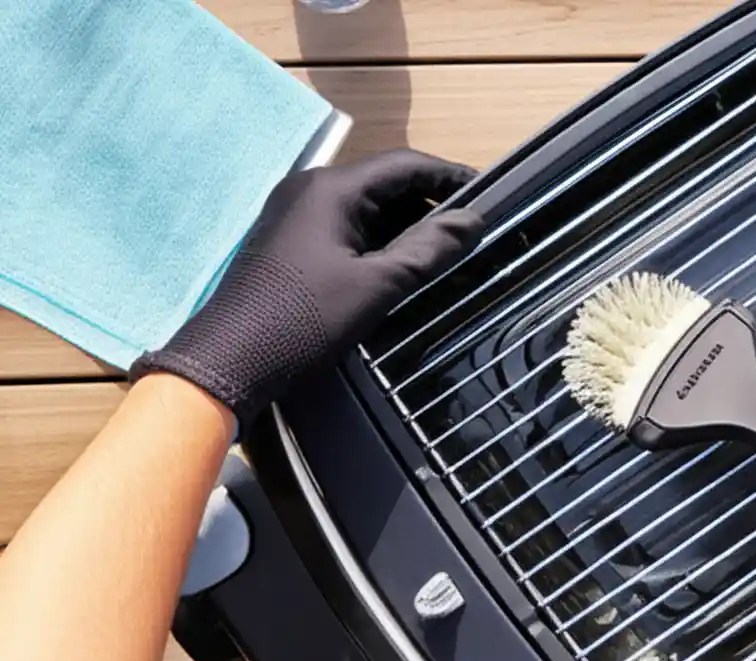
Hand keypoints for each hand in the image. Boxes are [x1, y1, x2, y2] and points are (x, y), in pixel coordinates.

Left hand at [131, 149, 483, 426]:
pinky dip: (379, 241)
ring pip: (367, 208)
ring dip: (406, 226)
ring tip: (445, 253)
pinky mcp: (290, 241)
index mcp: (333, 188)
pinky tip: (402, 268)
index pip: (406, 165)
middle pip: (386, 183)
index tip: (488, 196)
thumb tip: (473, 222)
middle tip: (471, 231)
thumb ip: (429, 249)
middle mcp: (312, 188)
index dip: (451, 178)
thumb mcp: (377, 286)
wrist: (228, 361)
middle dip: (431, 204)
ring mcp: (297, 214)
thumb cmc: (303, 321)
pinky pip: (346, 227)